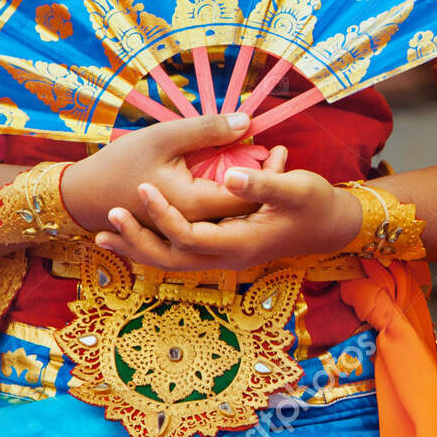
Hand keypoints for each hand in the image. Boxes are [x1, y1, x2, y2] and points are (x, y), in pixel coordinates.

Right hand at [62, 113, 260, 231]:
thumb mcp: (164, 137)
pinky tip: (239, 183)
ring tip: (267, 166)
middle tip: (280, 156)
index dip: (268, 173)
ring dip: (250, 194)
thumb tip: (248, 121)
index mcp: (195, 205)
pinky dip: (231, 202)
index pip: (249, 194)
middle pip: (246, 208)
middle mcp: (198, 226)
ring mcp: (191, 234)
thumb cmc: (121, 163)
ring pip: (234, 216)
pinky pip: (217, 220)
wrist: (84, 197)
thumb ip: (207, 130)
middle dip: (265, 183)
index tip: (279, 151)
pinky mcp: (185, 233)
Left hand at [94, 146, 363, 270]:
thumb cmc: (316, 203)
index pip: (188, 236)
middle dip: (137, 240)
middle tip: (108, 219)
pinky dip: (155, 247)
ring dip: (139, 249)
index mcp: (241, 243)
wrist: (333, 225)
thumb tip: (230, 174)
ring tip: (103, 237)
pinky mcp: (224, 250)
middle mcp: (229, 257)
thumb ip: (262, 181)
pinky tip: (136, 237)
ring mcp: (226, 258)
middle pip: (171, 259)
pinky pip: (181, 256)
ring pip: (172, 263)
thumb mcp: (295, 187)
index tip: (142, 187)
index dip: (162, 214)